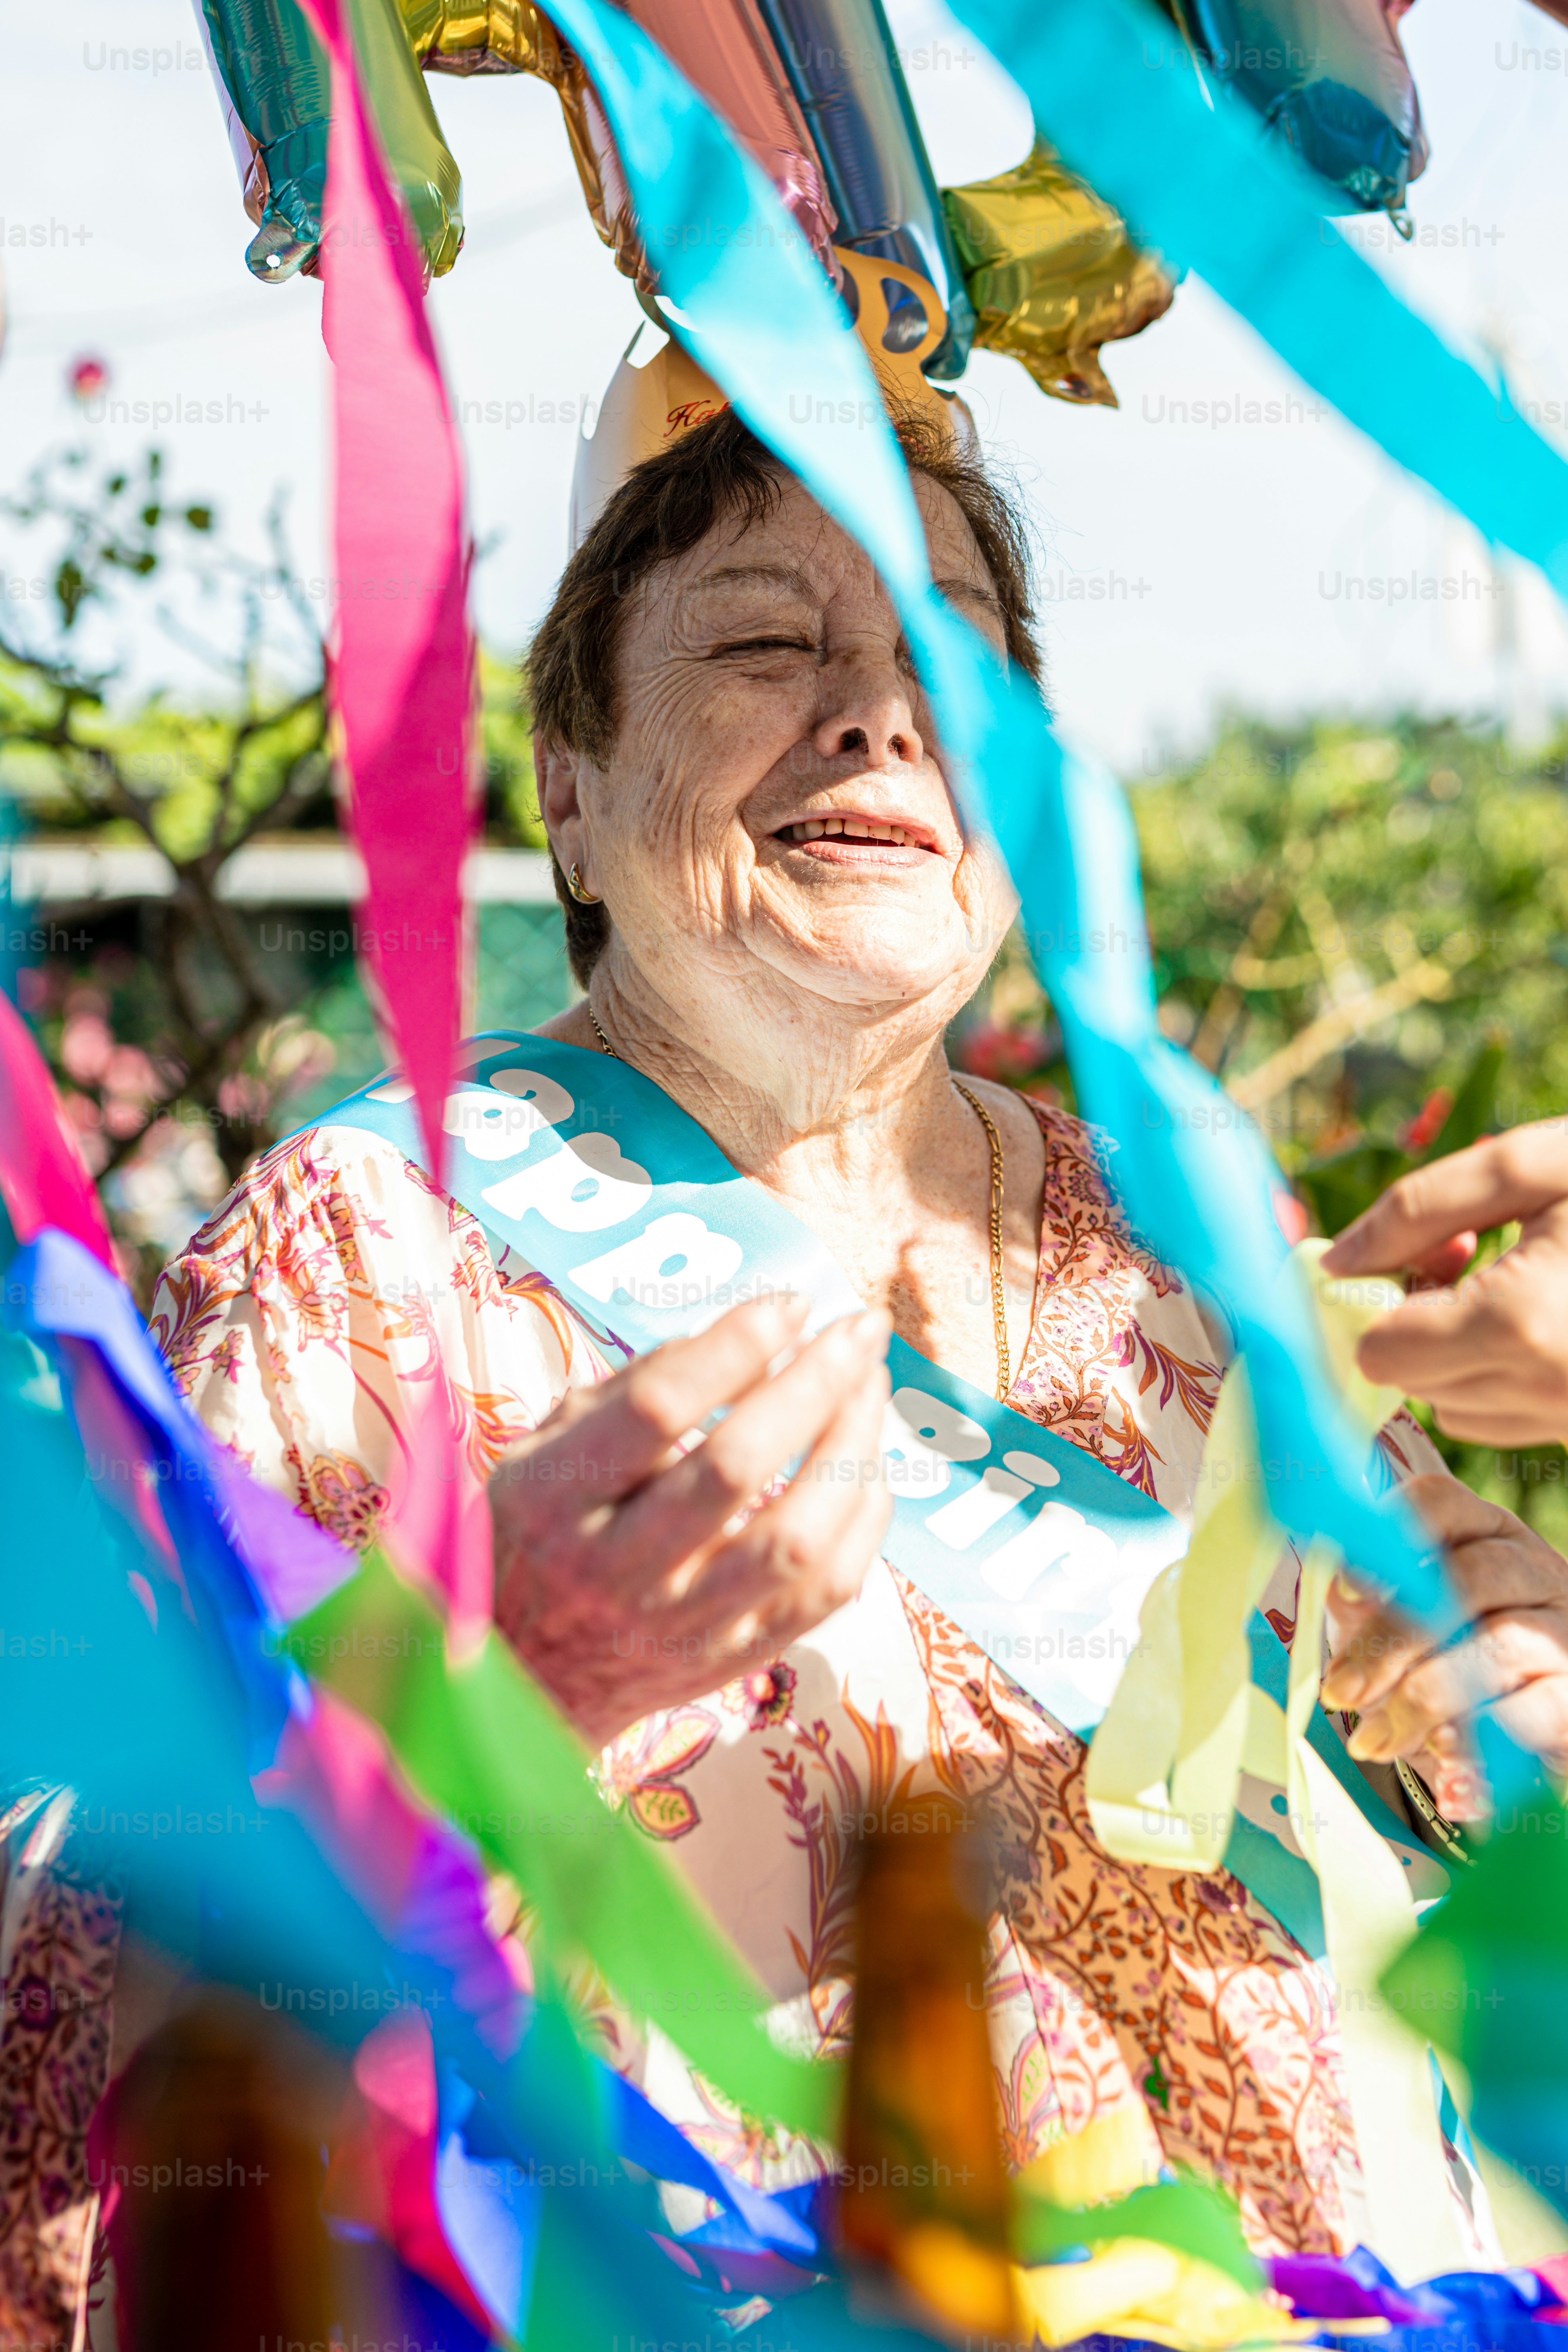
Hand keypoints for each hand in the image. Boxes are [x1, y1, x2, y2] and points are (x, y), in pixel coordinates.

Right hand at [490, 1294, 891, 1746]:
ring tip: (871, 1387)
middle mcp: (615, 1568)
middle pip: (735, 1468)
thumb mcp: (546, 1447)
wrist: (530, 1679)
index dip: (733, 1346)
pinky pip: (826, 1592)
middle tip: (858, 1328)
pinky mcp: (735, 1658)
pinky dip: (861, 1520)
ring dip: (851, 1449)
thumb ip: (634, 1388)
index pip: (654, 1409)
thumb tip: (748, 1336)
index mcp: (554, 1497)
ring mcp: (680, 1623)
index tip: (789, 1303)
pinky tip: (867, 1465)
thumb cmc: (543, 1534)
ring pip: (795, 1538)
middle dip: (814, 1383)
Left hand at [1320, 1470, 1567, 1808]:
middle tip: (1341, 1692)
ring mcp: (1565, 1633)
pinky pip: (1537, 1713)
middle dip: (1393, 1639)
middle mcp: (1535, 1570)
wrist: (1521, 1739)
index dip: (1389, 1538)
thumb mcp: (1404, 1630)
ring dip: (1425, 1697)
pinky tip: (1443, 1763)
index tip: (1342, 1593)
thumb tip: (1336, 1591)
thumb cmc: (1450, 1664)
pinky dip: (1482, 1742)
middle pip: (1468, 1578)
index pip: (1441, 1504)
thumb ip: (1371, 1606)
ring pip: (1502, 1644)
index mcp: (1484, 1534)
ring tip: (1374, 1741)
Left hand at [1321, 1122, 1567, 1444]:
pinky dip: (1497, 1369)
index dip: (1375, 1299)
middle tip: (1466, 1251)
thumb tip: (1335, 1262)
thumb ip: (1421, 1209)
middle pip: (1408, 1379)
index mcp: (1518, 1326)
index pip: (1377, 1350)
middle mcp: (1542, 1391)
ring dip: (1453, 1346)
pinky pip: (1502, 1413)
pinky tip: (1542, 1313)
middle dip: (1415, 1316)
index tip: (1407, 1252)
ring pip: (1451, 1402)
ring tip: (1511, 1278)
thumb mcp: (1534, 1167)